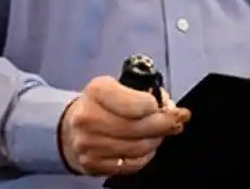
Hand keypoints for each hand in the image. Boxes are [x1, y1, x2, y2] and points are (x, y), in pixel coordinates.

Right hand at [58, 75, 190, 176]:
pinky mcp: (91, 163)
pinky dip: (144, 157)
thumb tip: (171, 110)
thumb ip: (147, 93)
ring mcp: (87, 143)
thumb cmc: (103, 103)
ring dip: (155, 141)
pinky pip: (129, 164)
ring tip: (160, 134)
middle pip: (138, 127)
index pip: (136, 103)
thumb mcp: (121, 86)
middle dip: (164, 125)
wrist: (72, 126)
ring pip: (137, 148)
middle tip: (177, 121)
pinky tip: (147, 148)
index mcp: (97, 91)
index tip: (163, 107)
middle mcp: (88, 117)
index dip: (155, 107)